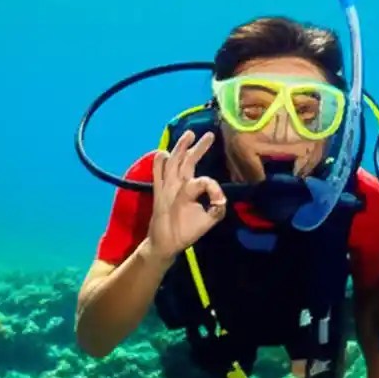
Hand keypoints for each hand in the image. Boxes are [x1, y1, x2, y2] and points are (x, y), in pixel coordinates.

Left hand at [147, 130, 226, 259]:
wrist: (162, 243)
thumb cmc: (184, 234)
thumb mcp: (205, 225)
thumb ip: (216, 210)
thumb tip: (221, 200)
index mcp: (186, 194)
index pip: (204, 181)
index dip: (215, 190)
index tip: (220, 202)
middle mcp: (173, 186)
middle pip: (186, 162)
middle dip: (198, 147)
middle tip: (210, 135)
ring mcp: (164, 186)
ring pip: (172, 161)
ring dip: (180, 147)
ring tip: (188, 134)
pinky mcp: (158, 189)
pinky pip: (157, 171)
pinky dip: (159, 160)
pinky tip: (162, 152)